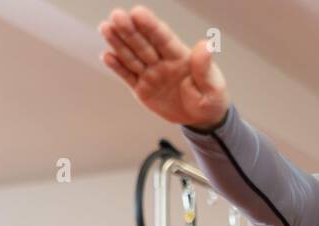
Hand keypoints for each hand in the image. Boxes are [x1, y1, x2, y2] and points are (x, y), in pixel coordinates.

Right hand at [99, 7, 230, 128]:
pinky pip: (128, 77)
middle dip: (129, 30)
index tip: (138, 12)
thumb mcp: (213, 87)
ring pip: (132, 56)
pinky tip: (107, 56)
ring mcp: (150, 74)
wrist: (202, 120)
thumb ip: (205, 68)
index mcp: (180, 56)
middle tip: (116, 16)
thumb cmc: (211, 99)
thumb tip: (206, 46)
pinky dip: (118, 67)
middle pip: (143, 43)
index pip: (163, 38)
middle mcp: (162, 61)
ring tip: (105, 28)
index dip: (150, 26)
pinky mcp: (142, 88)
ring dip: (118, 43)